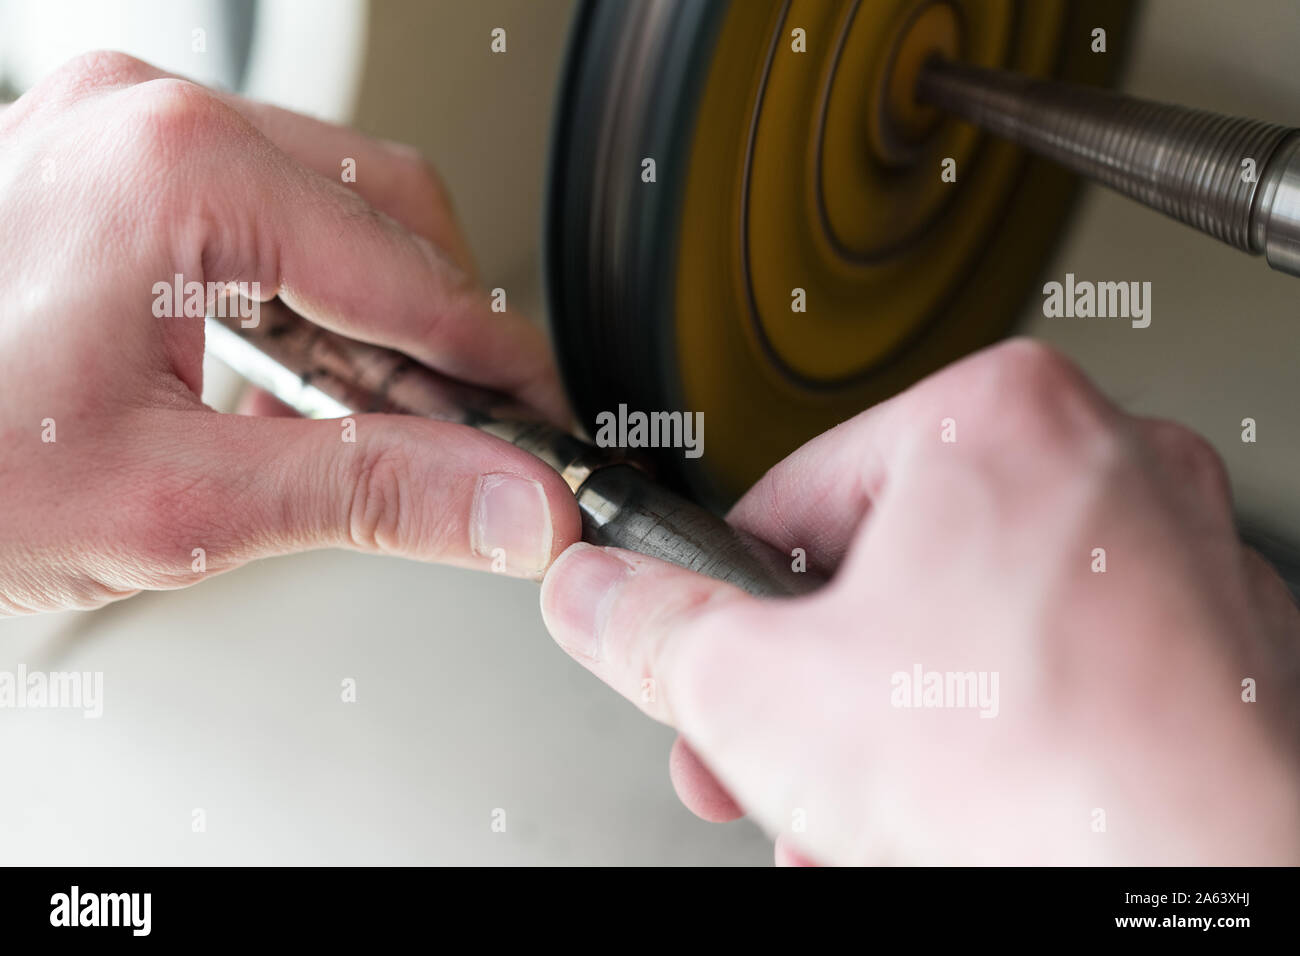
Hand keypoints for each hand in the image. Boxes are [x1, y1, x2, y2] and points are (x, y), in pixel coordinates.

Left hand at [0, 52, 579, 613]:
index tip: (550, 427)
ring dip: (385, 322)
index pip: (415, 274)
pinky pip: (270, 211)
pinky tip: (315, 380)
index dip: (502, 368)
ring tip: (393, 425)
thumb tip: (508, 502)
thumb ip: (371, 495)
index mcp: (179, 172)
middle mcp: (155, 120)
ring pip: (339, 208)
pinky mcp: (113, 162)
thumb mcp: (176, 502)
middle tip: (481, 437)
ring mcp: (127, 129)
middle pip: (391, 215)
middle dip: (448, 336)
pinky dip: (315, 301)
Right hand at [541, 339, 1299, 864]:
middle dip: (814, 694)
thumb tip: (596, 596)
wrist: (1210, 885)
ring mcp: (1168, 551)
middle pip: (884, 577)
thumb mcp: (762, 694)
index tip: (721, 670)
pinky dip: (996, 737)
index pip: (791, 501)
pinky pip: (1057, 672)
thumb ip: (654, 629)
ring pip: (969, 635)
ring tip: (864, 810)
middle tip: (775, 759)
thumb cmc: (1037, 778)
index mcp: (993, 418)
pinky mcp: (1211, 642)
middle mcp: (1100, 460)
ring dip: (895, 730)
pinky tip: (958, 811)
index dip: (734, 608)